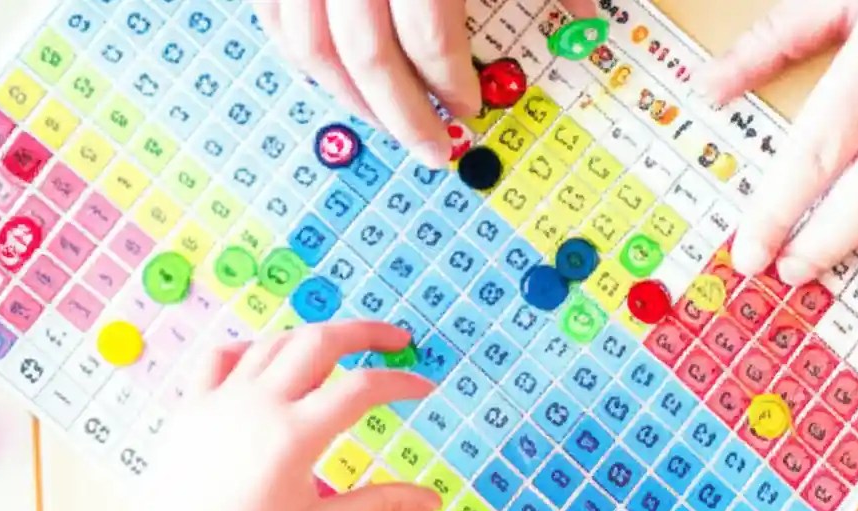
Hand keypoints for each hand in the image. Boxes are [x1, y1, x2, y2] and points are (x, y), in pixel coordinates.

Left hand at [107, 320, 440, 510]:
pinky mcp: (192, 406)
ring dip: (316, 338)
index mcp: (294, 436)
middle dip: (366, 333)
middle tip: (397, 340)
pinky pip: (223, 357)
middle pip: (321, 342)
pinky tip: (270, 360)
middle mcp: (258, 405)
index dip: (401, 383)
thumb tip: (432, 500)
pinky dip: (253, 349)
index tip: (425, 387)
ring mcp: (221, 400)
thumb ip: (380, 504)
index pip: (362, 389)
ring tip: (343, 349)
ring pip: (275, 343)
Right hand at [253, 0, 596, 166]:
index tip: (468, 107)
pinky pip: (274, 17)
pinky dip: (303, 54)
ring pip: (306, 45)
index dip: (449, 82)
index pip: (425, 36)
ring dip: (347, 98)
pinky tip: (336, 76)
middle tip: (431, 147)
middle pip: (362, 56)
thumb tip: (582, 15)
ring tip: (386, 121)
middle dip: (400, 115)